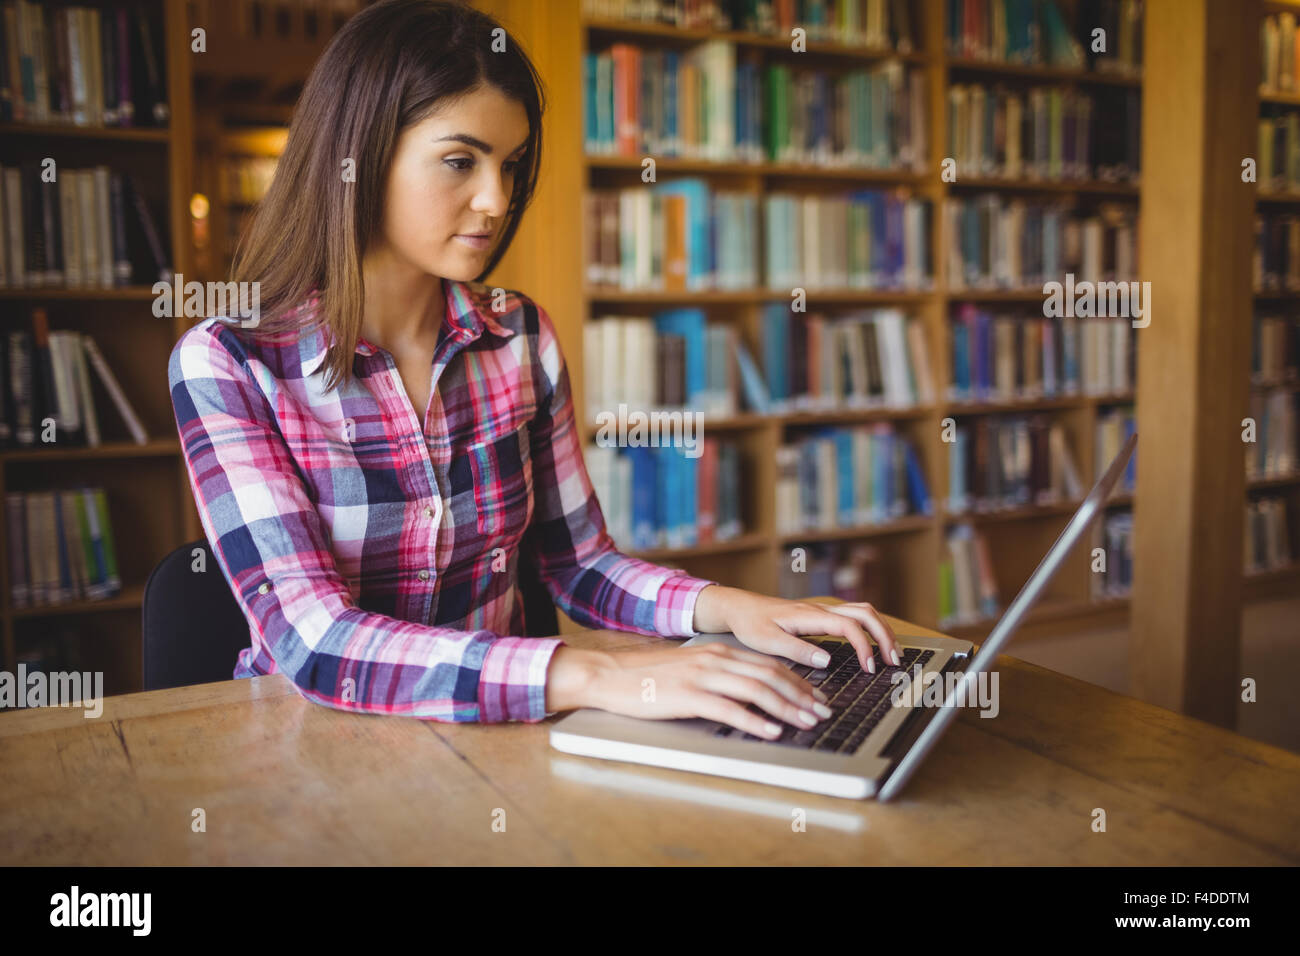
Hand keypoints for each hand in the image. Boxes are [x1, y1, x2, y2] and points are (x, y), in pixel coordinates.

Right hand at [581, 644, 832, 739]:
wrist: (609, 675)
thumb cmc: (646, 677)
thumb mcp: (689, 669)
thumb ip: (718, 676)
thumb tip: (747, 694)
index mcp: (718, 652)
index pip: (768, 665)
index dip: (797, 682)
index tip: (816, 698)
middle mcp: (715, 659)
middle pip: (770, 675)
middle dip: (802, 695)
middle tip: (823, 713)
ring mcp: (702, 677)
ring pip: (756, 691)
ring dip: (787, 708)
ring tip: (807, 722)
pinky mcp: (688, 696)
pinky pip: (729, 710)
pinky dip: (754, 721)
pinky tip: (771, 731)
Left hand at [691, 585, 900, 674]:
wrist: (739, 608)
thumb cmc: (751, 624)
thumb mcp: (768, 641)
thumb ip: (797, 650)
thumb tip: (827, 660)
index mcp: (810, 616)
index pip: (849, 626)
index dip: (864, 647)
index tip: (869, 668)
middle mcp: (821, 609)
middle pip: (866, 613)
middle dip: (885, 635)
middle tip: (894, 661)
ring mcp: (823, 611)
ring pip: (863, 612)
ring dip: (881, 630)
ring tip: (891, 654)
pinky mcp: (821, 615)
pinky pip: (854, 616)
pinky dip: (870, 628)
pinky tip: (872, 645)